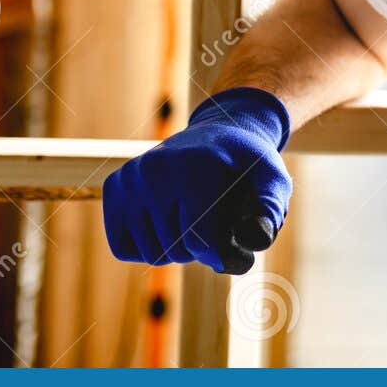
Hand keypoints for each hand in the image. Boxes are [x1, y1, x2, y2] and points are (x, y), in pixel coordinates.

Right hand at [102, 86, 293, 274]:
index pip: (200, 240)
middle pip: (177, 250)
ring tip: (192, 221)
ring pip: (151, 254)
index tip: (231, 249)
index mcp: (197, 167)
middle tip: (213, 225)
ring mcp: (131, 177)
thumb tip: (256, 240)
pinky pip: (123, 247)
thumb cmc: (246, 164)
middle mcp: (156, 169)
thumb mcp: (272, 178)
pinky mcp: (114, 186)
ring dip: (176, 249)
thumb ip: (271, 208)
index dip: (220, 254)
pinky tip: (166, 223)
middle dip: (201, 249)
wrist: (218, 132)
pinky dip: (146, 247)